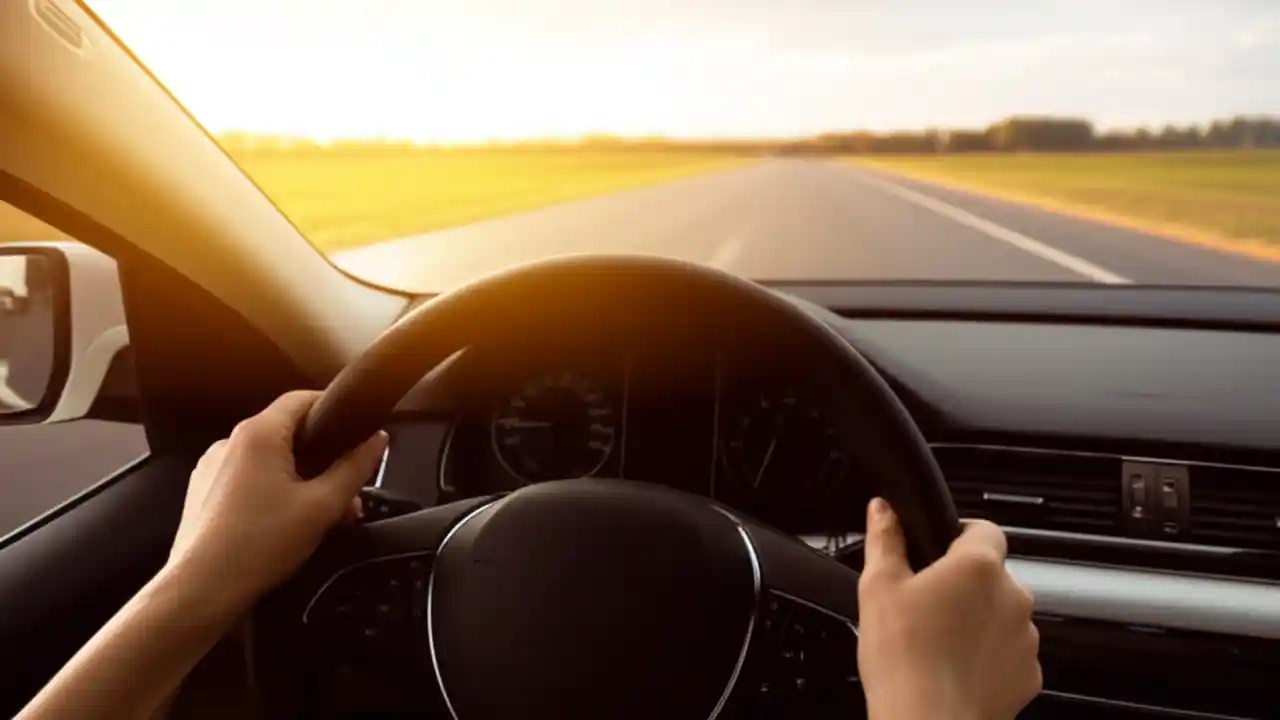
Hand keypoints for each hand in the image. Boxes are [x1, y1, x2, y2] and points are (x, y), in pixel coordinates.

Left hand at [167, 390, 388, 613]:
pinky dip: (273, 494)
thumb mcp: (323, 506)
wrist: (200, 590)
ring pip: (269, 462)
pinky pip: (247, 481)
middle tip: (348, 494)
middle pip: (287, 435)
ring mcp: (211, 468)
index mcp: (258, 434)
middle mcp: (229, 443)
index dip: (333, 409)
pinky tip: (287, 526)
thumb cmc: (261, 544)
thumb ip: (354, 468)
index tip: (358, 430)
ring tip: (322, 518)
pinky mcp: (202, 494)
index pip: (301, 399)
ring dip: (301, 481)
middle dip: (323, 460)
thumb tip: (377, 440)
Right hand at [857, 498, 1040, 719]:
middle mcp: (1013, 597)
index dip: (960, 535)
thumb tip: (883, 510)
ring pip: (1001, 614)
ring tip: (937, 641)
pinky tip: (954, 667)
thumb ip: (885, 540)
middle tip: (925, 605)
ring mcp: (1026, 638)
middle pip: (990, 575)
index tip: (938, 551)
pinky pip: (1009, 652)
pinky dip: (988, 656)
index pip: (984, 528)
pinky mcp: (1028, 674)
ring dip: (978, 620)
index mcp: (978, 566)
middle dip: (963, 585)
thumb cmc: (903, 659)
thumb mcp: (878, 587)